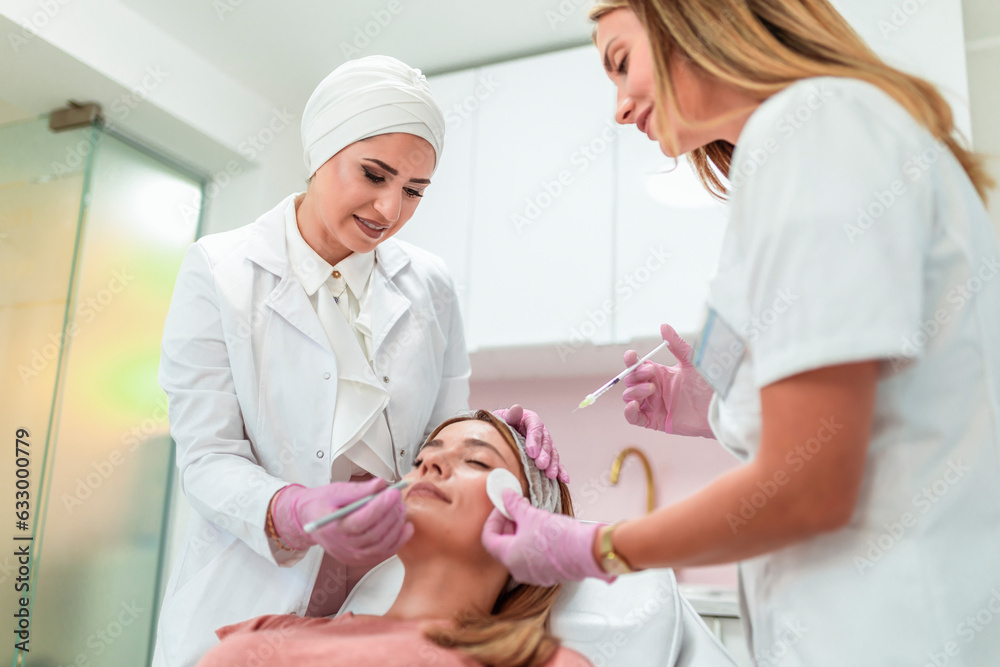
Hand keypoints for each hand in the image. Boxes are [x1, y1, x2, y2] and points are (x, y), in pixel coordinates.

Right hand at [269, 478, 412, 566]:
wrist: (310, 519)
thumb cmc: (322, 504)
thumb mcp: (335, 491)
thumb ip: (359, 489)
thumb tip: (381, 484)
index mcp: (331, 527)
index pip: (360, 522)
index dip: (379, 508)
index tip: (393, 493)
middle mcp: (341, 545)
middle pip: (373, 534)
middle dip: (391, 514)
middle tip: (398, 497)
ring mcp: (351, 555)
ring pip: (381, 547)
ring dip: (396, 527)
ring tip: (400, 508)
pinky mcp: (359, 559)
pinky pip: (382, 554)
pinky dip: (398, 542)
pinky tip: (406, 528)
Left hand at [481, 489, 611, 586]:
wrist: (585, 552)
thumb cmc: (558, 536)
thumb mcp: (532, 515)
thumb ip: (514, 505)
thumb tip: (505, 495)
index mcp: (509, 556)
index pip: (488, 538)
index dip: (493, 520)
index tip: (503, 508)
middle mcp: (517, 569)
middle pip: (503, 545)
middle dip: (508, 525)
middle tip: (517, 510)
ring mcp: (532, 575)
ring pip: (518, 552)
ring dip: (520, 534)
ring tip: (532, 518)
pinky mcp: (546, 576)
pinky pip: (532, 559)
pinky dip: (532, 545)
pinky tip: (543, 532)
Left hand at [494, 405, 569, 482]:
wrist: (502, 432)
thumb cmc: (502, 425)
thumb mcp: (504, 417)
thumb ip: (511, 415)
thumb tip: (516, 408)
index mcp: (531, 420)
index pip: (535, 428)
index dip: (534, 440)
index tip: (531, 452)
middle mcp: (541, 432)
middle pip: (545, 443)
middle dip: (544, 455)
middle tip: (541, 465)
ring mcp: (545, 445)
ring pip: (552, 454)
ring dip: (553, 465)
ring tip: (550, 475)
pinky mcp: (547, 456)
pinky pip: (555, 463)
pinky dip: (560, 471)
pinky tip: (564, 479)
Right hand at [622, 323, 714, 437]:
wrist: (720, 407)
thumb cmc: (709, 385)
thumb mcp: (692, 362)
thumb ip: (677, 345)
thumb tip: (663, 326)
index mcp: (660, 374)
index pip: (637, 366)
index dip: (631, 361)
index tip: (632, 355)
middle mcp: (654, 389)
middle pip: (631, 380)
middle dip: (636, 374)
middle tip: (651, 372)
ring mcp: (653, 405)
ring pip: (629, 397)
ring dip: (635, 391)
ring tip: (651, 389)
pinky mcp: (655, 421)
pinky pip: (634, 418)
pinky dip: (629, 412)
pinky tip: (634, 405)